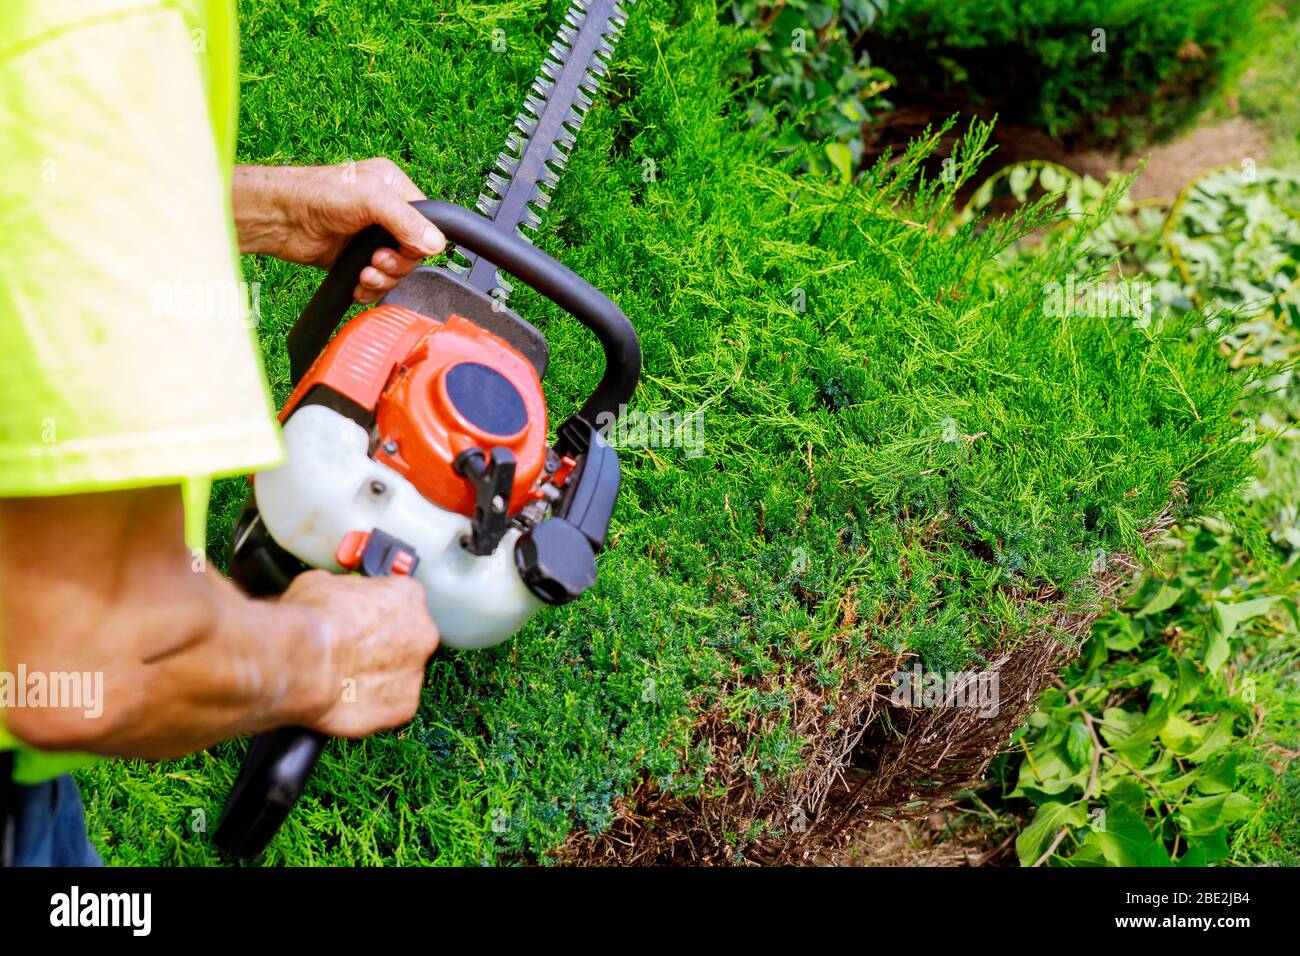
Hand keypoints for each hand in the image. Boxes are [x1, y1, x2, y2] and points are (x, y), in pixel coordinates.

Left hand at [232, 159, 446, 302]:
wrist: (282, 218)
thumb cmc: (317, 194)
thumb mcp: (370, 198)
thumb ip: (406, 219)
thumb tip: (435, 244)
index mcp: (394, 189)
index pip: (427, 224)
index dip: (417, 242)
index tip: (398, 247)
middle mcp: (386, 214)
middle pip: (412, 253)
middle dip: (396, 264)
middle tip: (376, 260)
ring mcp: (371, 239)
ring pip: (396, 271)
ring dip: (383, 279)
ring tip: (364, 273)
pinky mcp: (357, 260)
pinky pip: (378, 282)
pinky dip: (370, 289)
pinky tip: (358, 283)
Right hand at [280, 570, 439, 737]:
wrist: (302, 663)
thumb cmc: (311, 621)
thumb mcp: (321, 583)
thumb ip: (344, 589)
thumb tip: (334, 594)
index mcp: (408, 595)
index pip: (403, 602)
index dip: (378, 614)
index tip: (362, 622)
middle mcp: (423, 633)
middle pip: (410, 640)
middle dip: (385, 647)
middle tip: (353, 651)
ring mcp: (416, 672)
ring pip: (402, 674)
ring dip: (380, 677)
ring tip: (345, 677)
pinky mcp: (405, 706)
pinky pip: (392, 706)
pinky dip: (373, 705)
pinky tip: (348, 699)